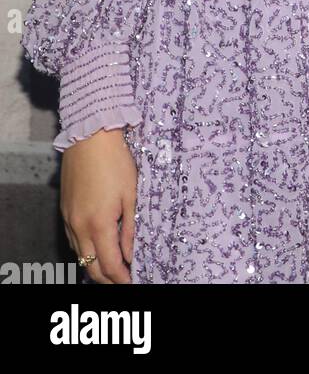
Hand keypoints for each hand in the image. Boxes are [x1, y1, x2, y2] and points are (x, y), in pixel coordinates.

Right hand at [61, 128, 137, 283]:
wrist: (90, 136)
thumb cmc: (116, 162)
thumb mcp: (131, 195)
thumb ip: (130, 229)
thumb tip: (131, 255)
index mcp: (99, 224)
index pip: (109, 264)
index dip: (122, 278)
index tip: (133, 280)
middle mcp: (79, 227)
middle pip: (91, 266)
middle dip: (108, 279)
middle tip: (124, 279)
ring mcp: (69, 219)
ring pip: (80, 255)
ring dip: (96, 265)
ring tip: (114, 266)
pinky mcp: (65, 210)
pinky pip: (73, 240)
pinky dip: (85, 250)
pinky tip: (98, 247)